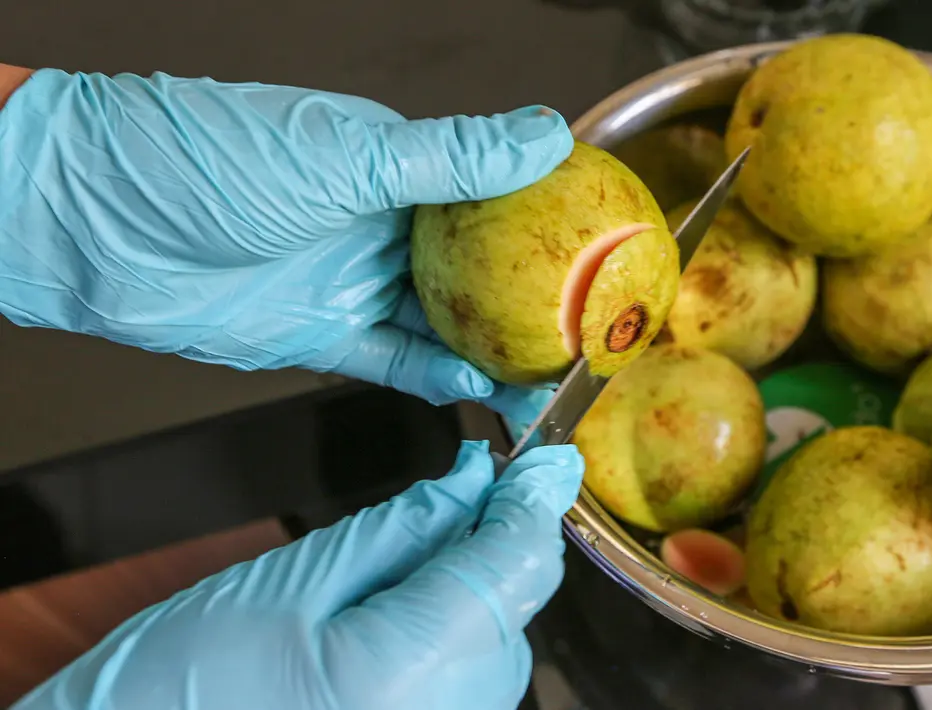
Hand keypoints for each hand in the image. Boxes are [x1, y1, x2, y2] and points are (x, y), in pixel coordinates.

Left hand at [0, 69, 573, 420]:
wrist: (92, 225)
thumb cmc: (204, 160)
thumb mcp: (346, 155)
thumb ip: (451, 156)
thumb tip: (547, 133)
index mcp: (396, 164)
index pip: (494, 192)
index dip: (549, 220)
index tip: (602, 245)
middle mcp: (383, 222)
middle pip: (479, 268)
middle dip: (533, 299)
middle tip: (588, 329)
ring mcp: (354, 280)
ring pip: (446, 323)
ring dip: (495, 351)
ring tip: (549, 377)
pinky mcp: (322, 335)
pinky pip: (398, 361)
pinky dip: (440, 376)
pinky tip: (481, 389)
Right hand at [13, 440, 583, 709]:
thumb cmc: (182, 689)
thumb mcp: (287, 584)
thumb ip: (397, 529)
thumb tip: (473, 480)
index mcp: (411, 668)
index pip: (514, 563)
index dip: (535, 501)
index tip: (548, 457)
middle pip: (511, 596)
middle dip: (487, 538)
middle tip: (439, 499)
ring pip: (494, 630)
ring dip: (462, 584)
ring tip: (371, 584)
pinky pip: (469, 670)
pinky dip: (445, 627)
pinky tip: (379, 621)